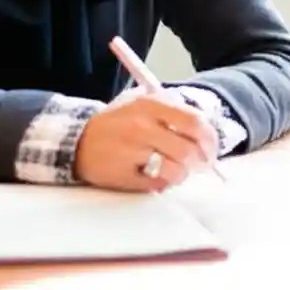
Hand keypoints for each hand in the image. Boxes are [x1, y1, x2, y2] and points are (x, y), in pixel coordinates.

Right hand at [74, 91, 218, 191]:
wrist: (77, 139)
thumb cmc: (119, 122)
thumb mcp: (143, 104)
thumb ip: (175, 113)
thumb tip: (208, 137)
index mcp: (150, 104)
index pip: (194, 123)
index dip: (210, 140)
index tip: (211, 150)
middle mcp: (141, 126)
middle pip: (188, 150)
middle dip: (199, 162)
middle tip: (199, 165)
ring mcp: (130, 152)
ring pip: (176, 171)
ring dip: (181, 174)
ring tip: (172, 169)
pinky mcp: (122, 175)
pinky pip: (157, 185)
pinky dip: (161, 183)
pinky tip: (153, 174)